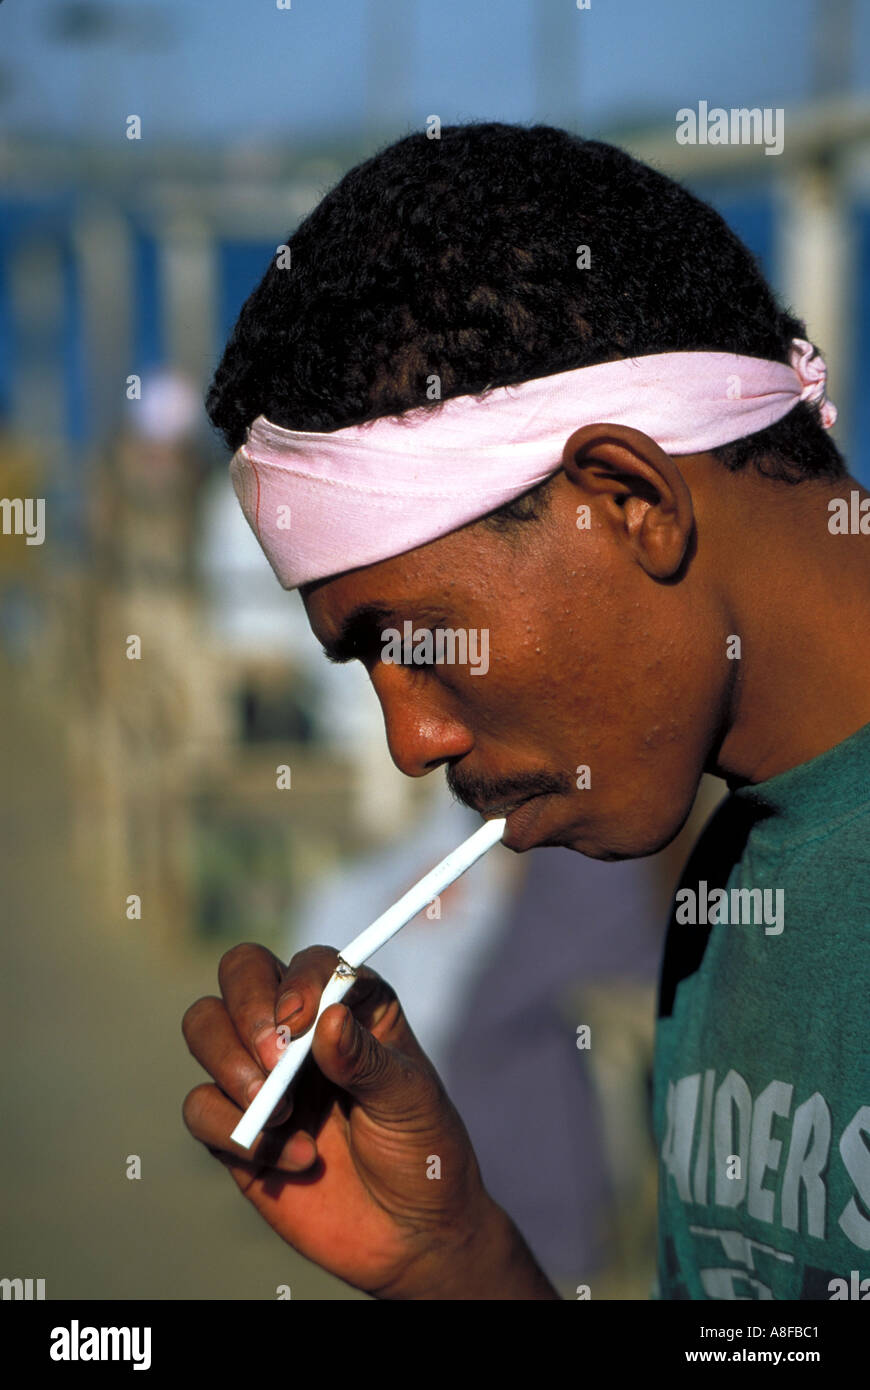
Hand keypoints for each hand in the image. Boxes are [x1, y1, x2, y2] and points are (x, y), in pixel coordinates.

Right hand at [182, 942, 497, 1297]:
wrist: (410, 1235)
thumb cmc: (421, 1150)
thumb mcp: (410, 1099)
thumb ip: (366, 1060)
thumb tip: (326, 1019)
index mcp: (349, 1005)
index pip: (309, 963)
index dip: (298, 982)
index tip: (299, 1021)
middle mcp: (298, 1028)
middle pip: (241, 973)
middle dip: (248, 1011)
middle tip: (276, 1062)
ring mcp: (261, 1073)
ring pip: (204, 1026)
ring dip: (231, 1066)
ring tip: (283, 1114)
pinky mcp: (233, 1125)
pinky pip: (199, 1106)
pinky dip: (235, 1132)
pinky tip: (297, 1160)